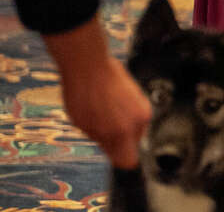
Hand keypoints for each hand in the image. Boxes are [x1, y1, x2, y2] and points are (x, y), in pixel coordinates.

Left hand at [43, 18, 150, 168]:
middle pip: (131, 143)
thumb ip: (103, 142)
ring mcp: (143, 107)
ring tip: (103, 110)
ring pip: (134, 128)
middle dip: (117, 139)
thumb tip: (116, 152)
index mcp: (121, 133)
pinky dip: (125, 112)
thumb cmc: (81, 95)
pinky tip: (109, 101)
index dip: (117, 157)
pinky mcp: (142, 96)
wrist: (88, 64)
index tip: (107, 151)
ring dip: (121, 125)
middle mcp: (138, 121)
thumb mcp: (84, 126)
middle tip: (98, 125)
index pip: (129, 161)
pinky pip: (135, 114)